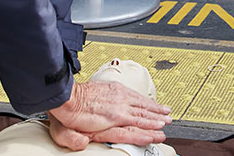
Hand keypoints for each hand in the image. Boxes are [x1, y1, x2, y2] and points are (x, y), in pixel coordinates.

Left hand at [47, 80, 170, 150]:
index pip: (135, 127)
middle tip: (168, 121)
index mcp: (109, 119)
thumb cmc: (68, 114)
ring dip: (154, 108)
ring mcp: (116, 96)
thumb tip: (81, 145)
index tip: (159, 134)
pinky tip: (148, 100)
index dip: (148, 131)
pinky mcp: (113, 88)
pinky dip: (144, 98)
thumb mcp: (66, 133)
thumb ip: (75, 141)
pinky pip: (133, 94)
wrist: (65, 94)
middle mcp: (116, 106)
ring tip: (165, 111)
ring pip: (140, 103)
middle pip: (142, 114)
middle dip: (157, 119)